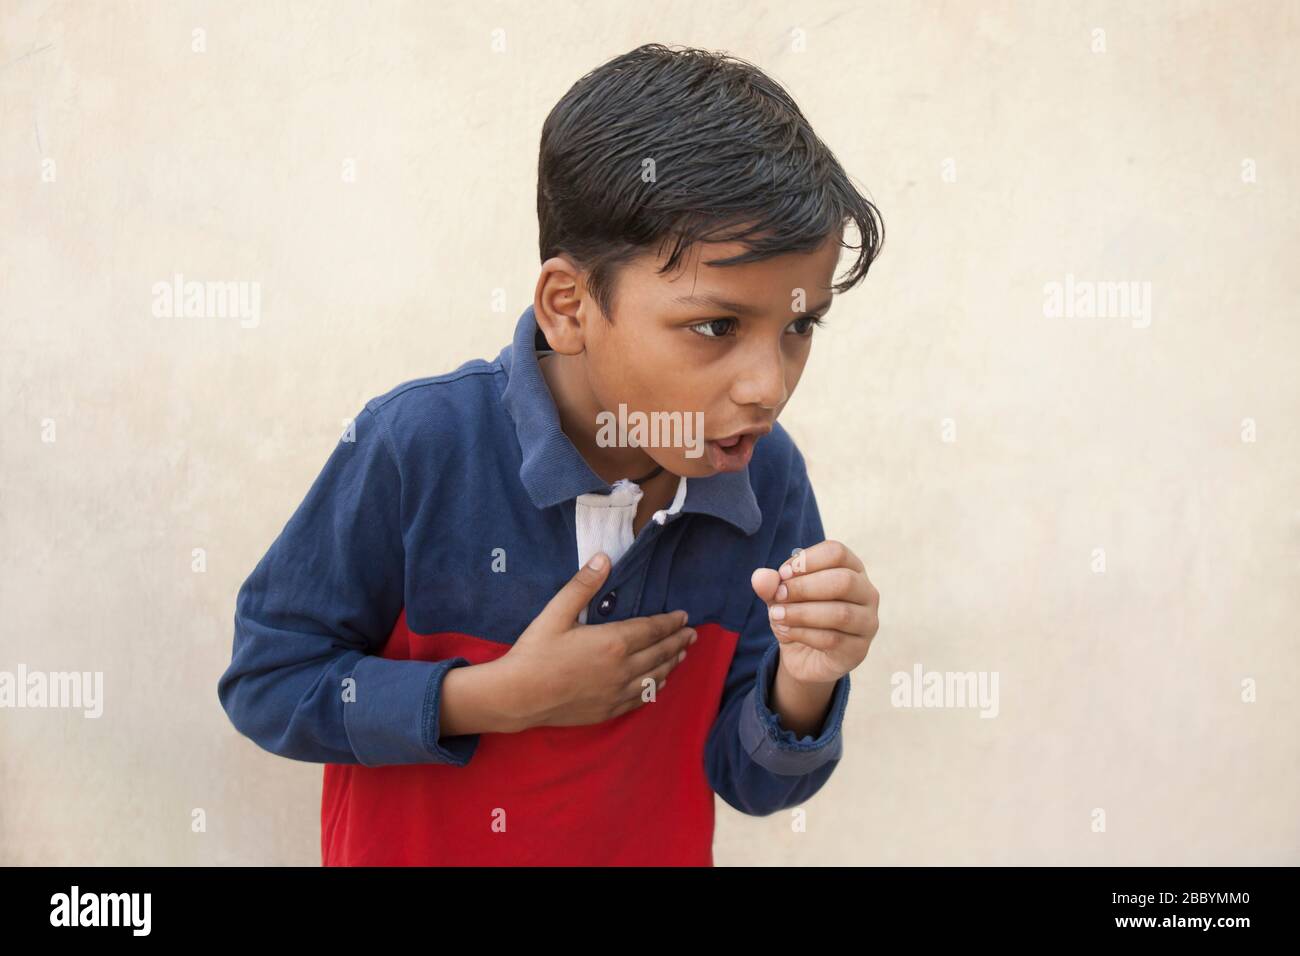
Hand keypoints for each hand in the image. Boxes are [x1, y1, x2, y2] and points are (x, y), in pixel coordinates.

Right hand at [498, 553, 696, 730]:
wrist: (519, 697)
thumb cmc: (535, 652)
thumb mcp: (556, 612)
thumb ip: (583, 585)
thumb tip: (604, 557)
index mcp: (613, 642)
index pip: (652, 629)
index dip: (670, 622)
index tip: (684, 616)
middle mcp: (623, 669)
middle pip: (660, 653)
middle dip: (678, 641)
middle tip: (693, 633)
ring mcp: (617, 692)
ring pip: (655, 676)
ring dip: (672, 663)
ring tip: (683, 653)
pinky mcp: (609, 710)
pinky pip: (641, 698)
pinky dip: (656, 687)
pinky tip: (660, 683)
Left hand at [750, 539, 878, 684]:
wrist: (805, 656)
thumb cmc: (798, 615)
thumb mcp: (780, 597)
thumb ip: (771, 584)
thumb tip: (761, 577)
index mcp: (852, 569)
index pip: (836, 552)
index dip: (806, 560)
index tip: (783, 574)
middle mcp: (867, 593)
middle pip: (844, 581)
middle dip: (804, 587)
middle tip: (778, 596)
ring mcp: (867, 623)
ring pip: (840, 613)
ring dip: (801, 613)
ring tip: (776, 615)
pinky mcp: (858, 650)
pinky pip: (832, 640)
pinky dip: (802, 634)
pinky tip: (785, 632)